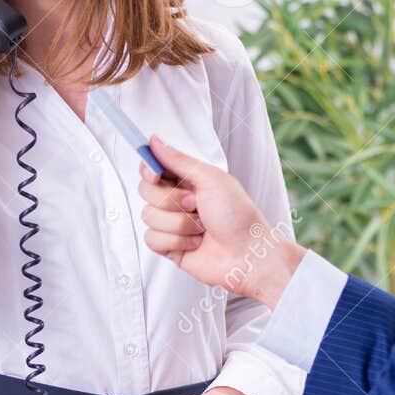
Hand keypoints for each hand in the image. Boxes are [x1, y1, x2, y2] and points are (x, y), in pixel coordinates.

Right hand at [138, 136, 305, 307]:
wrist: (248, 254)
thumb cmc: (238, 215)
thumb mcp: (211, 179)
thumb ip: (179, 160)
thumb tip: (155, 141)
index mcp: (187, 180)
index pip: (152, 168)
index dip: (149, 170)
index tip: (156, 174)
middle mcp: (177, 200)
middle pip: (146, 191)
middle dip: (171, 200)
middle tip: (195, 204)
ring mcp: (171, 224)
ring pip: (149, 216)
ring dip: (179, 223)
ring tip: (201, 227)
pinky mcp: (169, 246)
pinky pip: (152, 239)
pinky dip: (176, 241)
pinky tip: (195, 243)